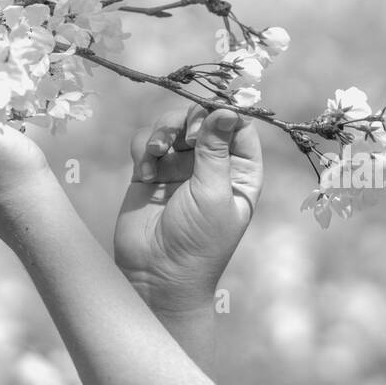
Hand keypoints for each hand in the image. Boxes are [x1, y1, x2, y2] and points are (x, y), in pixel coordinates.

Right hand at [114, 100, 262, 309]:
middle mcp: (212, 165)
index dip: (225, 112)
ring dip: (164, 130)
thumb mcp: (213, 193)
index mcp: (240, 172)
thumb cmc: (198, 241)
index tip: (210, 114)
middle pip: (203, 118)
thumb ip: (216, 149)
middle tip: (186, 137)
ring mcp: (180, 167)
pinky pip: (146, 142)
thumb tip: (225, 109)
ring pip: (173, 125)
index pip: (239, 126)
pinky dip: (144, 148)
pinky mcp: (149, 172)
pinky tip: (145, 173)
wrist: (158, 275)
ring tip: (157, 151)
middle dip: (191, 119)